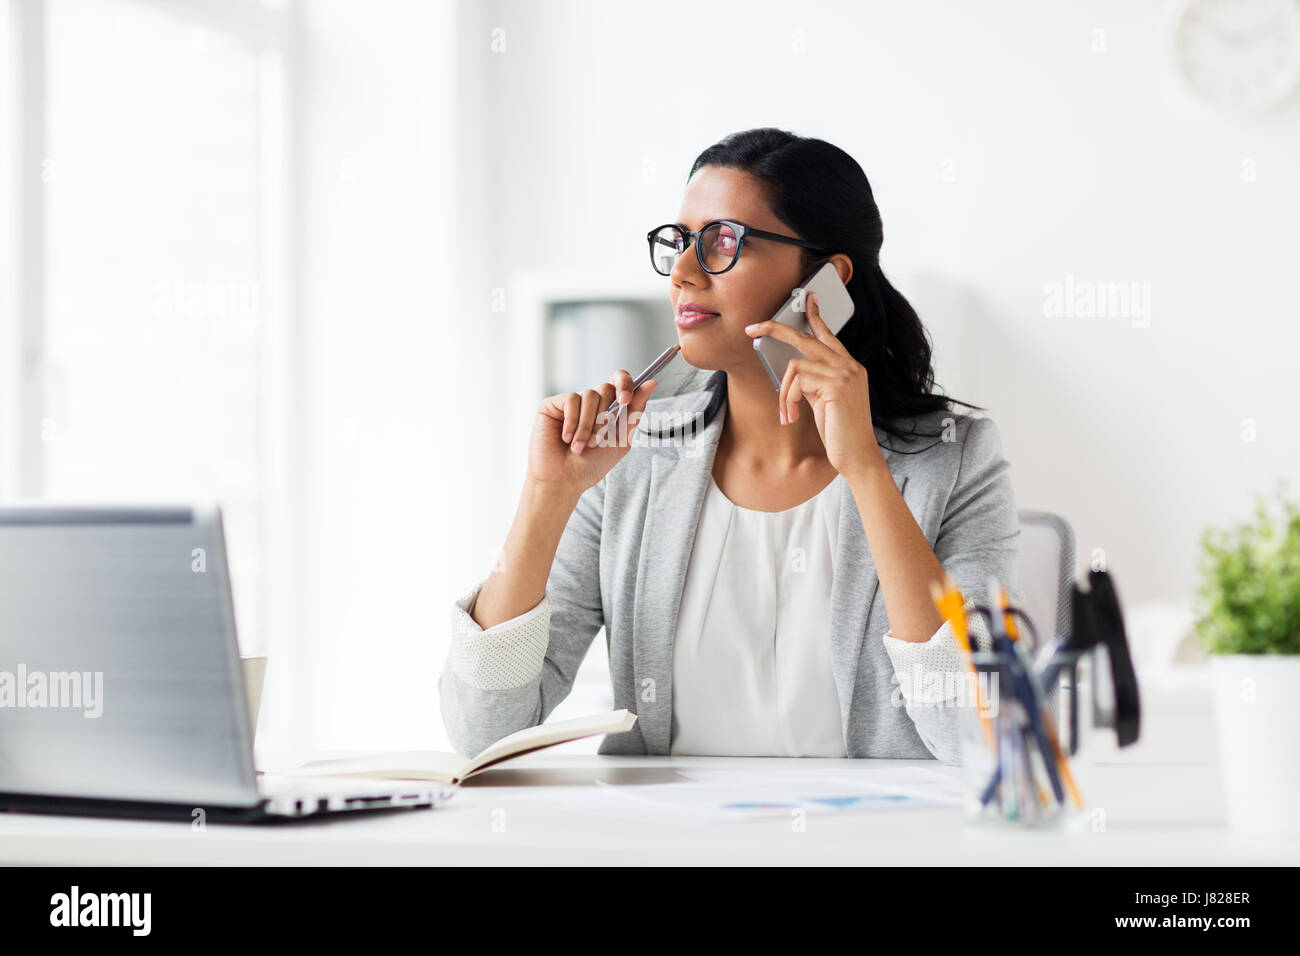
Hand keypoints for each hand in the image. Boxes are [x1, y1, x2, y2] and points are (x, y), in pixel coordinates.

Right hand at [528, 370, 658, 493]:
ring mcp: (571, 402)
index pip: (619, 380)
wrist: (564, 480)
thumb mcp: (621, 440)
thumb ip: (635, 413)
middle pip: (606, 388)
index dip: (625, 384)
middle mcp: (590, 402)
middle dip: (605, 418)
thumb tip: (652, 383)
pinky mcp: (552, 405)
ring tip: (580, 446)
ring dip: (588, 425)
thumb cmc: (591, 464)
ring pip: (589, 395)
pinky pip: (571, 400)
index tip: (626, 400)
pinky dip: (572, 422)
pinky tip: (566, 438)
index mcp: (608, 408)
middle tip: (596, 441)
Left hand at [744, 292, 885, 479]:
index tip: (807, 299)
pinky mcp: (836, 385)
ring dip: (784, 392)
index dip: (816, 316)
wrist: (858, 456)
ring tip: (788, 414)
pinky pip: (797, 381)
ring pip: (796, 365)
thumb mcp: (824, 401)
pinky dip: (788, 399)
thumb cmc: (840, 432)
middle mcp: (850, 366)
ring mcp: (845, 374)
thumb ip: (814, 382)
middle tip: (752, 329)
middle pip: (807, 338)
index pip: (830, 335)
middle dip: (776, 329)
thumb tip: (793, 371)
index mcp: (849, 368)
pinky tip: (792, 417)